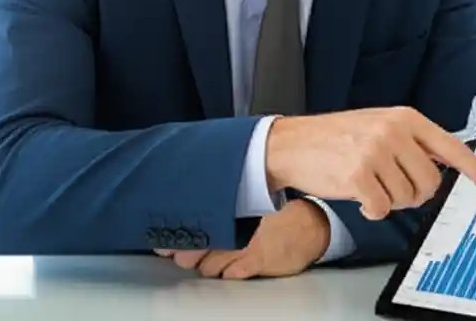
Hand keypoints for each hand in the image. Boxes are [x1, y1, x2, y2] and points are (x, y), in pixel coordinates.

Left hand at [155, 198, 329, 279]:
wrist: (312, 224)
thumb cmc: (279, 212)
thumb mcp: (251, 201)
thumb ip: (223, 206)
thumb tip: (189, 220)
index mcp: (232, 207)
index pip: (193, 224)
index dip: (175, 236)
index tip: (163, 243)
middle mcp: (235, 226)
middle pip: (194, 250)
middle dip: (189, 254)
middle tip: (188, 253)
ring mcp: (245, 245)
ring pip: (208, 266)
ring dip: (208, 265)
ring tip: (219, 257)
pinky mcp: (257, 261)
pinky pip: (229, 275)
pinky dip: (227, 272)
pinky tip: (234, 266)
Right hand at [264, 106, 475, 219]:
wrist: (293, 143)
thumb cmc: (339, 139)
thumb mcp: (380, 127)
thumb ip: (411, 144)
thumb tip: (439, 173)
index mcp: (406, 119)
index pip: (452, 148)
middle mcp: (394, 132)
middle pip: (430, 182)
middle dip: (415, 193)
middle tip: (393, 187)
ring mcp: (375, 152)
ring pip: (407, 198)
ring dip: (390, 200)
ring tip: (369, 183)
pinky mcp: (357, 175)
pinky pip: (382, 208)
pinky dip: (372, 209)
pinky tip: (358, 196)